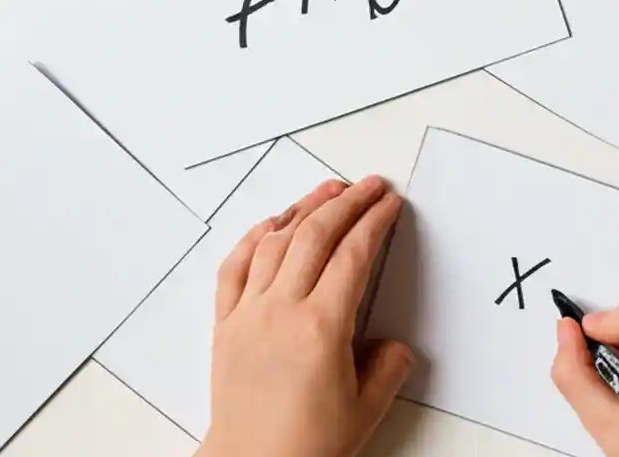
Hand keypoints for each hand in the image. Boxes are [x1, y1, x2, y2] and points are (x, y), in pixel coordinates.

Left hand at [197, 176, 412, 456]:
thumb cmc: (303, 446)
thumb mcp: (367, 408)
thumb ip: (389, 366)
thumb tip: (392, 344)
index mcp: (322, 327)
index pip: (354, 253)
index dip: (375, 221)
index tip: (389, 204)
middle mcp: (282, 311)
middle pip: (316, 234)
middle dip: (348, 202)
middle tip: (370, 187)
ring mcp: (249, 314)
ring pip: (275, 241)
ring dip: (305, 209)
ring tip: (328, 191)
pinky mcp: (226, 325)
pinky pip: (235, 267)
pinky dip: (254, 238)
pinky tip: (270, 225)